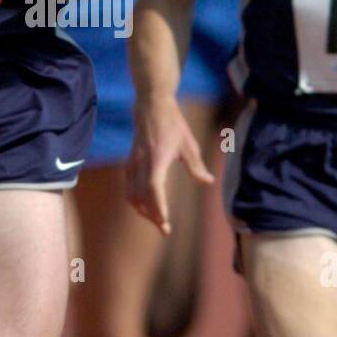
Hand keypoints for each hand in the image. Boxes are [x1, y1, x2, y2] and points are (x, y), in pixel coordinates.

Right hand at [126, 94, 213, 235]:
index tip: (165, 222)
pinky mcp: (129, 163)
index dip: (158, 207)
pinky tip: (148, 207)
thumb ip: (196, 166)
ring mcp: (132, 163)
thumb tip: (208, 182)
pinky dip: (137, 201)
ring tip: (157, 221)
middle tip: (165, 229)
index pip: (153, 188)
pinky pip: (129, 188)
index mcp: (157, 158)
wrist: (151, 107)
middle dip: (152, 215)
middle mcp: (141, 162)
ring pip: (131, 195)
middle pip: (141, 197)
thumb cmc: (173, 124)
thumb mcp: (188, 144)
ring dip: (143, 211)